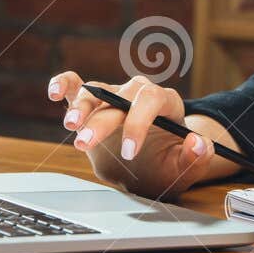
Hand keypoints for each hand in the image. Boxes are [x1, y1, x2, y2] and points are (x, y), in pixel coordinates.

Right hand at [45, 71, 237, 199]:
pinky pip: (76, 85)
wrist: (148, 166)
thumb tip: (198, 143)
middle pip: (119, 96)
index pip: (151, 100)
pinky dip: (64, 84)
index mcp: (164, 104)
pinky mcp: (93, 102)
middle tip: (85, 143)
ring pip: (96, 90)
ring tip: (70, 126)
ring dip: (81, 106)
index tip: (128, 151)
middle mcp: (137, 93)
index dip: (138, 122)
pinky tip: (54, 93)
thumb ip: (195, 158)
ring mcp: (113, 95)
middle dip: (102, 120)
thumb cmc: (166, 165)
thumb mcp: (182, 169)